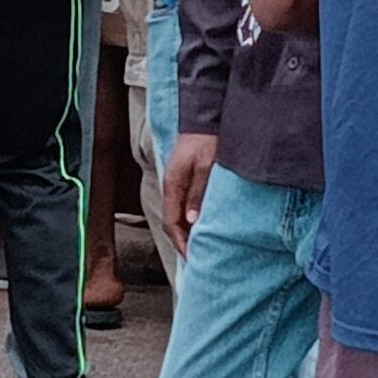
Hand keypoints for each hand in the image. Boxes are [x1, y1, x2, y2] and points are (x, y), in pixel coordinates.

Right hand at [162, 132, 218, 256]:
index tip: (191, 257)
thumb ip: (198, 193)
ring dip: (186, 231)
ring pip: (177, 214)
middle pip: (172, 221)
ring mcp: (176, 183)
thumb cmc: (207, 140)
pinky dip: (189, 219)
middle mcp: (171, 186)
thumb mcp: (206, 167)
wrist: (204, 119)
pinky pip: (182, 206)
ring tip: (198, 247)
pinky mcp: (183, 179)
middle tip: (195, 258)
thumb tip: (192, 220)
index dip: (180, 241)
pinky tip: (199, 225)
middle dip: (182, 241)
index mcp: (173, 184)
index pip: (172, 222)